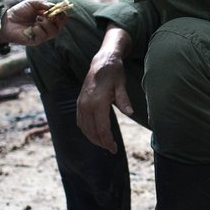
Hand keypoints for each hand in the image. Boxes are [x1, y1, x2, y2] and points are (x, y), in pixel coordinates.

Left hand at [0, 0, 67, 46]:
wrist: (6, 20)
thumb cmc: (19, 11)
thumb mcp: (31, 3)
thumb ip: (42, 3)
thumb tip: (53, 6)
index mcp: (47, 18)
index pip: (60, 19)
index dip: (62, 15)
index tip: (61, 10)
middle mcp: (45, 28)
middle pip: (59, 27)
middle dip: (58, 21)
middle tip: (52, 15)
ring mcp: (41, 35)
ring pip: (53, 32)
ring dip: (47, 24)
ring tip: (38, 18)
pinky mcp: (35, 41)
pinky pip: (42, 37)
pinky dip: (39, 29)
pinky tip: (32, 26)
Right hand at [76, 29, 133, 152]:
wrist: (101, 61)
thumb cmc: (114, 72)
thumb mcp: (121, 85)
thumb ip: (124, 100)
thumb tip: (131, 113)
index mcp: (98, 102)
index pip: (102, 129)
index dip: (108, 141)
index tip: (114, 149)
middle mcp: (86, 104)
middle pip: (92, 131)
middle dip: (101, 142)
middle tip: (111, 148)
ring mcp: (81, 103)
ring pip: (84, 128)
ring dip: (93, 138)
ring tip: (104, 143)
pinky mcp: (79, 102)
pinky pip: (80, 121)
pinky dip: (86, 130)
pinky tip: (94, 133)